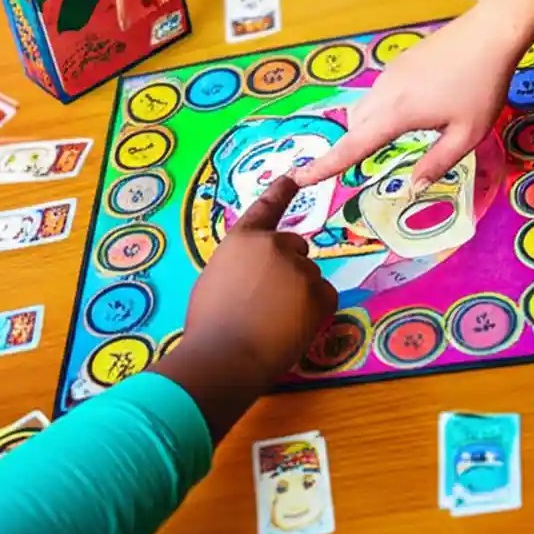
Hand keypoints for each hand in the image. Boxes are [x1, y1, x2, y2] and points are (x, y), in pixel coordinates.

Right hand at [154, 178, 336, 440]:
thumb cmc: (208, 325)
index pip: (266, 208)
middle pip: (295, 247)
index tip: (295, 176)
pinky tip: (291, 328)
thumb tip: (253, 273)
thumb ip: (238, 266)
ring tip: (274, 321)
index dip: (281, 191)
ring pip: (308, 276)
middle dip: (287, 268)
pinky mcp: (320, 293)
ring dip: (299, 293)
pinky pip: (324, 297)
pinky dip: (314, 311)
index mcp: (242, 239)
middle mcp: (274, 245)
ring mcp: (300, 268)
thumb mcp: (214, 280)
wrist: (225, 356)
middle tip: (268, 301)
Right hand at [294, 8, 522, 191]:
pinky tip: (419, 109)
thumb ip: (436, 163)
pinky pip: (380, 93)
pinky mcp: (400, 62)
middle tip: (368, 168)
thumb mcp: (467, 134)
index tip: (300, 177)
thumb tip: (412, 188)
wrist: (491, 32)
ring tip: (405, 137)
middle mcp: (385, 91)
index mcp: (397, 113)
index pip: (352, 146)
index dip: (325, 166)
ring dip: (371, 127)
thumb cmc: (482, 86)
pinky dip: (383, 110)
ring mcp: (390, 73)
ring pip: (365, 108)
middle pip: (355, 126)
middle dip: (355, 148)